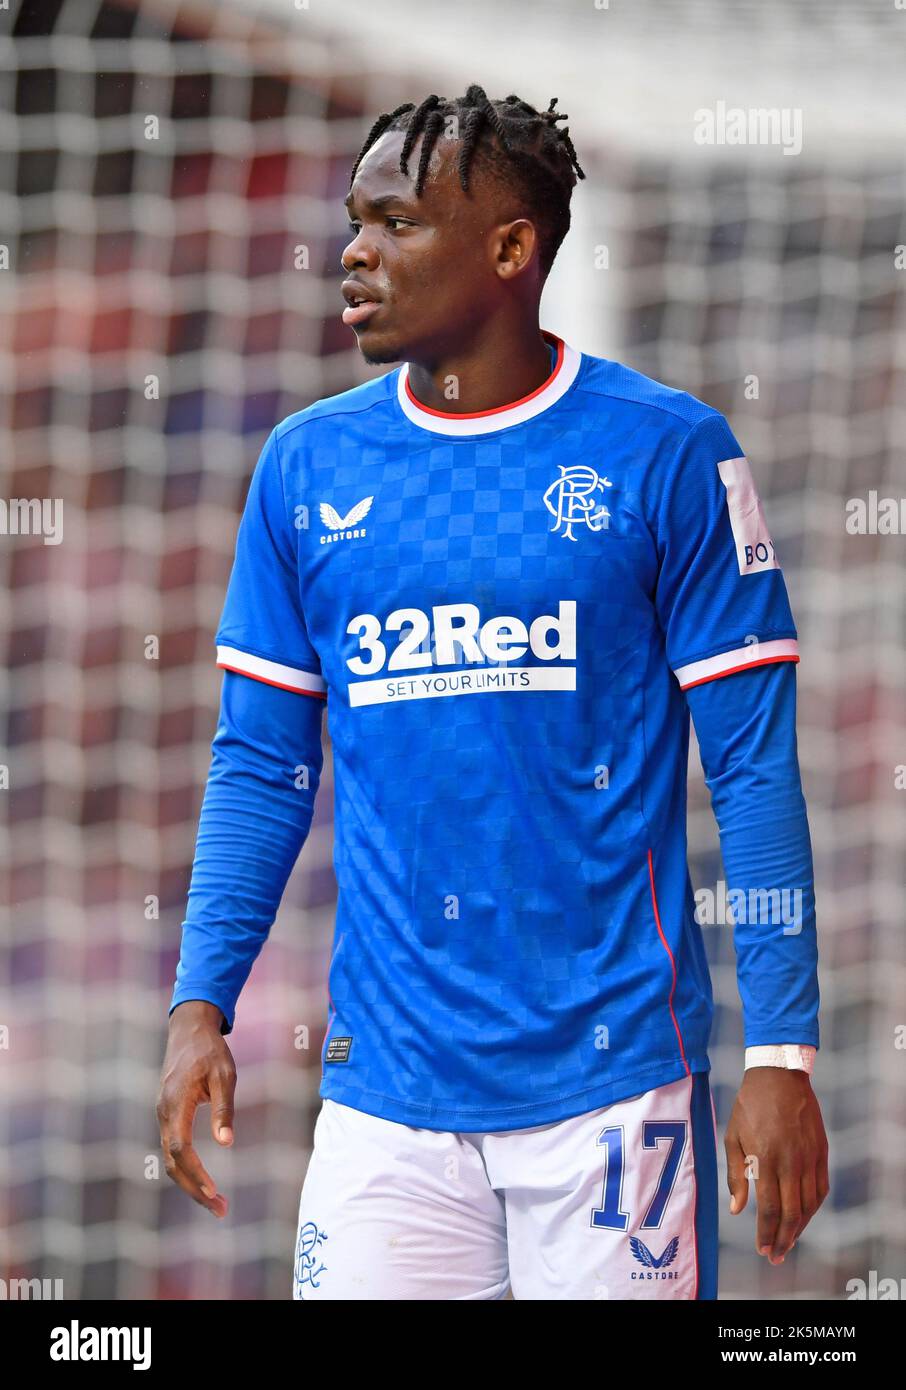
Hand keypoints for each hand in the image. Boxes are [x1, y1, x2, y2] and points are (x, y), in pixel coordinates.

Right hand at [157, 1000, 235, 1216]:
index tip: (213, 1190)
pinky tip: (202, 1180)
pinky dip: (186, 1169)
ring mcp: (163, 1115)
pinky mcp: (168, 1115)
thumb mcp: (225, 1074)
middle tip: (220, 1209)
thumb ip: (224, 1108)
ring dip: (190, 1183)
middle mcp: (164, 1113)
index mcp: (175, 1103)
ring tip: (216, 1201)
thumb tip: (226, 1142)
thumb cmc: (210, 1050)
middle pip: (172, 1162)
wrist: (189, 1029)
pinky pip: (173, 1148)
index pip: (179, 1148)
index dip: (194, 1172)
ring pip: (171, 1159)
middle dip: (194, 1189)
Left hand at [725, 1067, 828, 1263]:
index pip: (770, 1208)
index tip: (763, 1250)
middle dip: (784, 1239)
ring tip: (788, 1241)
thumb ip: (736, 1175)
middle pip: (792, 1213)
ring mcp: (809, 1157)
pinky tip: (803, 1216)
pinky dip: (813, 1207)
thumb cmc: (749, 1106)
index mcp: (766, 1158)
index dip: (767, 1233)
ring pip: (809, 1204)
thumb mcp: (733, 1136)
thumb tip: (736, 1210)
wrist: (779, 1076)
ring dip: (799, 1227)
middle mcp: (791, 1161)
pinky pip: (821, 1188)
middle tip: (776, 1257)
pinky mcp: (821, 1151)